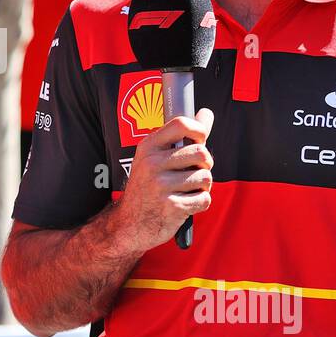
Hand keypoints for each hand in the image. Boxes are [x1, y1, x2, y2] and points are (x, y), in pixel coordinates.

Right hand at [111, 107, 214, 251]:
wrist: (129, 224)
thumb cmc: (147, 187)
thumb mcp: (155, 158)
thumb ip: (183, 136)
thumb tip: (206, 112)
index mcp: (147, 147)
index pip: (181, 124)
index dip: (199, 129)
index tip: (200, 139)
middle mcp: (152, 164)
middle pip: (201, 153)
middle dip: (205, 164)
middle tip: (194, 172)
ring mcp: (161, 186)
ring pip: (206, 178)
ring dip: (202, 187)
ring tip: (187, 191)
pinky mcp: (172, 207)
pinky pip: (204, 199)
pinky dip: (200, 203)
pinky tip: (185, 204)